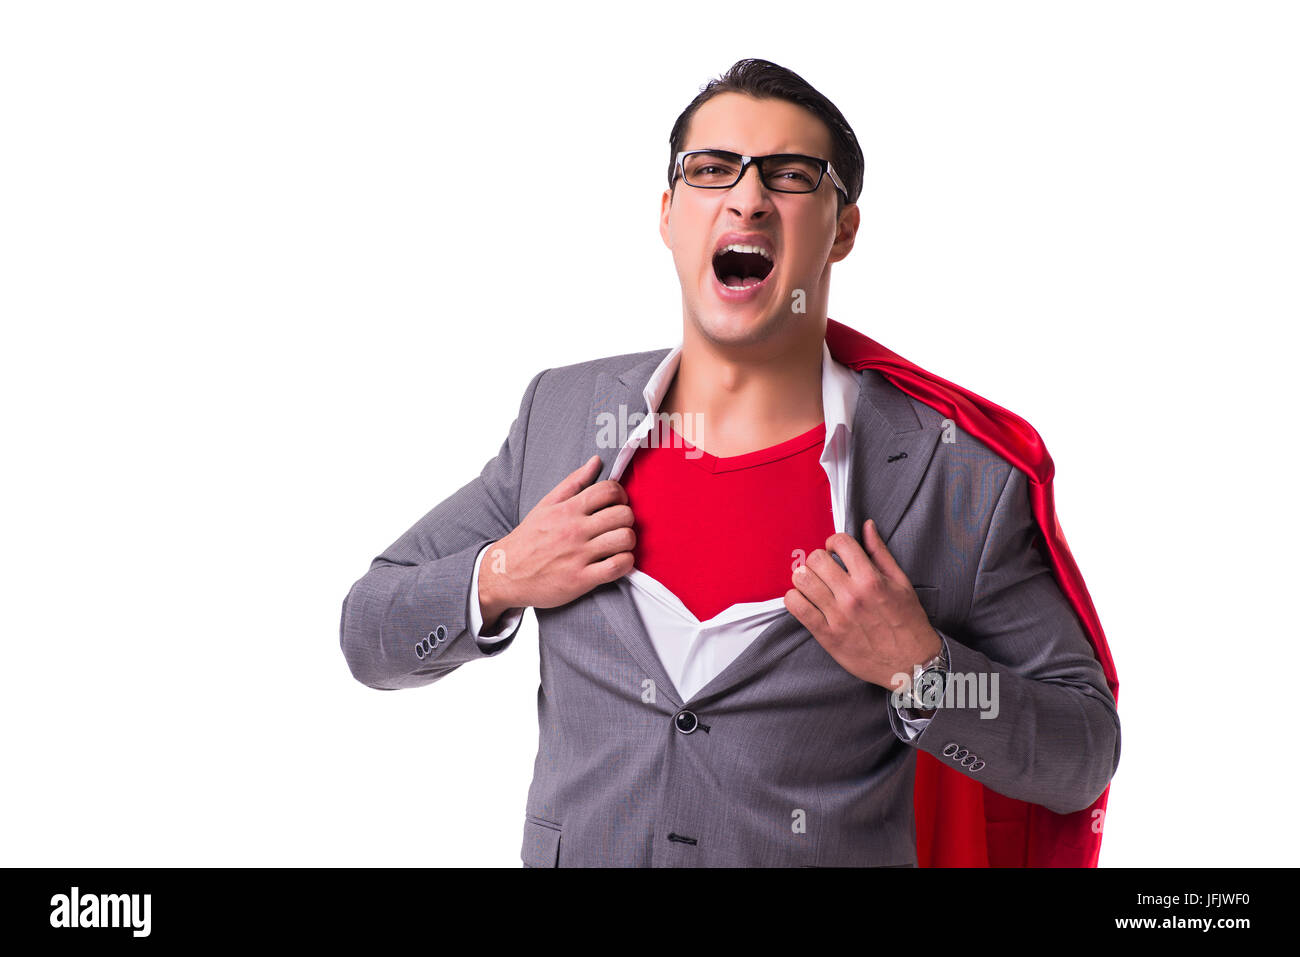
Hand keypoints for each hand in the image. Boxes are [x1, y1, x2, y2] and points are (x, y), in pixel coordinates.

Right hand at [479, 455, 634, 626]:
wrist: (505, 573)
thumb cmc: (529, 538)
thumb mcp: (546, 505)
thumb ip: (573, 482)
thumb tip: (596, 460)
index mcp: (567, 510)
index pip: (609, 490)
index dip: (621, 495)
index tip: (616, 504)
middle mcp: (574, 530)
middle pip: (623, 514)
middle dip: (627, 519)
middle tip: (618, 526)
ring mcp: (578, 555)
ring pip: (624, 539)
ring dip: (628, 542)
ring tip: (618, 544)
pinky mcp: (581, 579)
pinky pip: (617, 567)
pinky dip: (625, 563)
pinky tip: (617, 561)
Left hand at [784, 519, 941, 691]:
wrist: (911, 664)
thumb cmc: (908, 623)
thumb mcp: (901, 583)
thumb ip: (880, 553)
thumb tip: (867, 527)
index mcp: (871, 580)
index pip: (840, 543)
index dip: (835, 542)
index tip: (836, 551)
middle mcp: (851, 596)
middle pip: (815, 559)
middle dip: (818, 559)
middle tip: (824, 569)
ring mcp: (836, 616)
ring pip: (802, 580)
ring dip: (805, 578)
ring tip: (814, 584)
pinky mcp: (826, 635)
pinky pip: (796, 607)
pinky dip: (795, 599)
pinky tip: (806, 600)